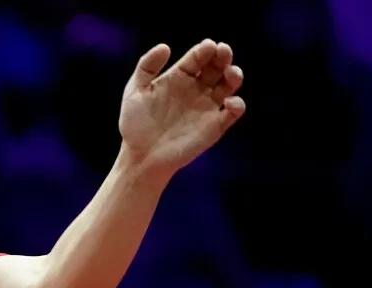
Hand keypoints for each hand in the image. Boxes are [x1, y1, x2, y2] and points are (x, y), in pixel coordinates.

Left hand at [118, 39, 245, 174]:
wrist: (141, 157)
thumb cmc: (135, 124)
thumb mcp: (134, 92)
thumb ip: (146, 66)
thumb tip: (166, 46)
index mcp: (179, 76)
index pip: (198, 56)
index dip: (205, 49)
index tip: (208, 46)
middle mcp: (196, 88)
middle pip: (217, 66)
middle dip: (223, 55)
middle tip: (223, 52)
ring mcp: (207, 106)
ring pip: (229, 84)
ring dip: (235, 74)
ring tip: (230, 72)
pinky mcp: (215, 125)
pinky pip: (234, 111)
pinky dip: (237, 104)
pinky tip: (228, 101)